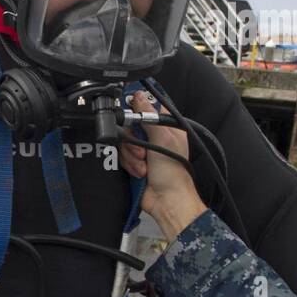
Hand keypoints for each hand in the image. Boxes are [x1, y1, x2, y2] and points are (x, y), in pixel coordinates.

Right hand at [121, 92, 204, 238]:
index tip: (131, 113)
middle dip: (134, 141)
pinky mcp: (134, 162)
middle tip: (143, 151)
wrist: (166, 199)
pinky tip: (140, 172)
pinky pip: (122, 156)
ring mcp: (144, 150)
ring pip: (125, 142)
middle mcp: (156, 137)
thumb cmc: (173, 172)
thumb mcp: (162, 139)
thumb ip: (149, 116)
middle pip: (131, 126)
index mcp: (168, 128)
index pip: (149, 109)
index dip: (138, 109)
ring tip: (144, 166)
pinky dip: (130, 165)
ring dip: (132, 156)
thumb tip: (138, 97)